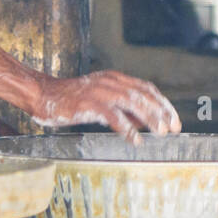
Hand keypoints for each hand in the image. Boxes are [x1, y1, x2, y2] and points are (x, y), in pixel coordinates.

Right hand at [33, 70, 181, 143]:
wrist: (44, 95)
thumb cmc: (72, 100)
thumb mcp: (102, 100)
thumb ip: (123, 108)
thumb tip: (146, 121)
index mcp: (115, 78)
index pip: (146, 89)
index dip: (163, 104)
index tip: (174, 120)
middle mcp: (110, 81)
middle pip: (143, 94)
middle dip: (162, 111)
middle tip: (173, 128)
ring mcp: (99, 91)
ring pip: (132, 102)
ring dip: (149, 118)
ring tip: (161, 132)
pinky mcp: (88, 103)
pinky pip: (112, 115)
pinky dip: (127, 128)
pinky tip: (136, 140)